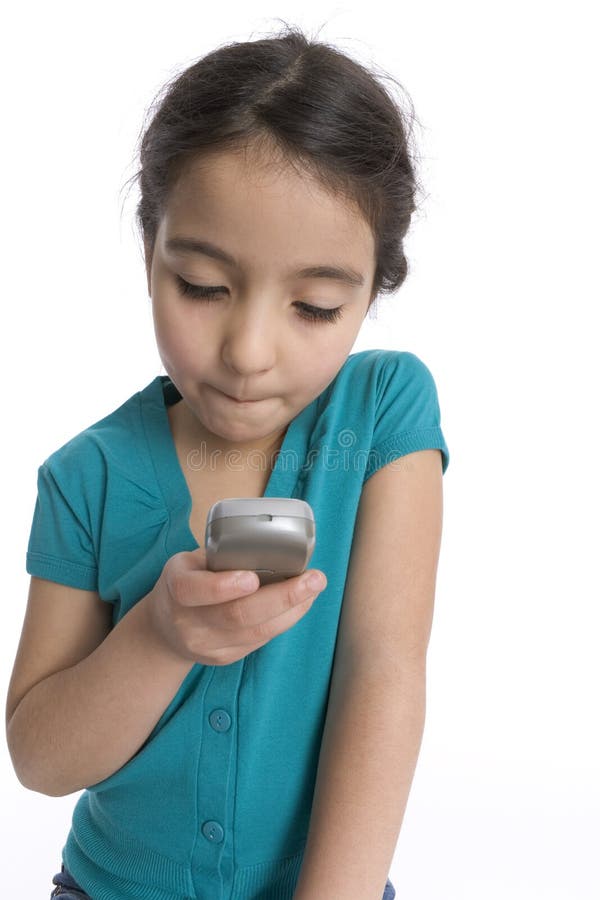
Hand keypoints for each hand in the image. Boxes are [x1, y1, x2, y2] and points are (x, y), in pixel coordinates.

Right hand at [144, 546, 326, 665]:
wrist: (164, 629)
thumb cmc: (188, 581)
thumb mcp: (190, 562)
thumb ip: (221, 555)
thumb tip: (274, 541)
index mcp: (176, 588)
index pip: (193, 590)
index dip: (223, 586)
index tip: (252, 577)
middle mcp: (188, 622)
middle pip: (237, 615)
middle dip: (281, 597)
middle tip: (313, 579)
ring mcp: (206, 645)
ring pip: (255, 631)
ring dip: (292, 609)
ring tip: (314, 588)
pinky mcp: (224, 658)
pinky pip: (260, 639)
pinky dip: (285, 619)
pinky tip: (300, 603)